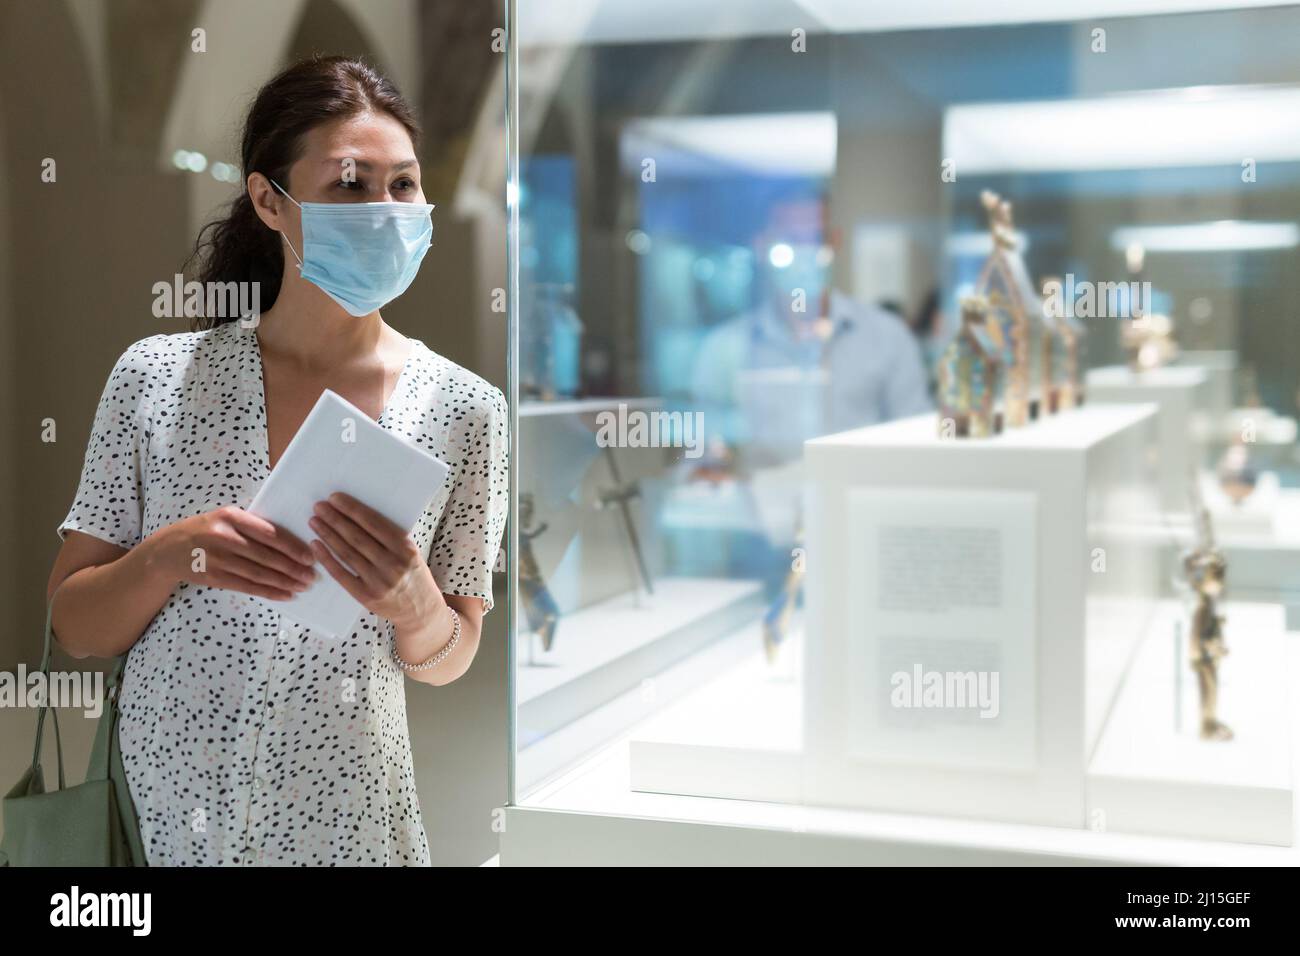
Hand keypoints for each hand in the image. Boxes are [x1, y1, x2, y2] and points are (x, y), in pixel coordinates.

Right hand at [147, 505, 316, 599]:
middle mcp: (225, 537)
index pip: (269, 533)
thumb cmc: (205, 530)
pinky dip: (269, 592)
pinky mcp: (214, 577)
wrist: (167, 550)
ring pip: (259, 573)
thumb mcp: (225, 518)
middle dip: (294, 567)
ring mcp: (218, 559)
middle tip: (312, 575)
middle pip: (267, 555)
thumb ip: (251, 525)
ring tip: (303, 586)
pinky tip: (285, 595)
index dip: (292, 546)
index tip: (310, 555)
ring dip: (285, 582)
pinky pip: (247, 587)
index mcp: (231, 517)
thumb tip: (289, 538)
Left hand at [307, 492, 441, 628]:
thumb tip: (358, 516)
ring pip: (347, 553)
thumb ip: (391, 539)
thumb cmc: (414, 576)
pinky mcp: (366, 596)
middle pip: (357, 537)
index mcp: (406, 549)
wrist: (420, 611)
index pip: (374, 524)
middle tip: (319, 507)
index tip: (335, 499)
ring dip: (328, 535)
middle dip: (335, 520)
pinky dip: (327, 558)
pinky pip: (341, 574)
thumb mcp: (411, 553)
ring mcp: (378, 582)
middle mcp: (392, 565)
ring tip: (314, 522)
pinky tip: (316, 545)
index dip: (353, 510)